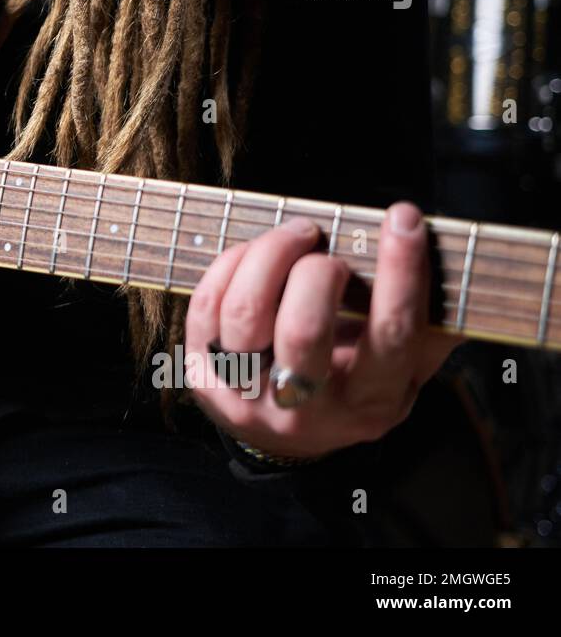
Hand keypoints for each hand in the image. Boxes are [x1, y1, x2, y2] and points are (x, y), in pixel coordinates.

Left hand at [183, 202, 459, 459]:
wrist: (286, 437)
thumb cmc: (353, 384)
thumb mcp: (405, 371)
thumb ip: (433, 325)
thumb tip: (454, 261)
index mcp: (370, 403)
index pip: (390, 335)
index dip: (401, 272)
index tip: (404, 219)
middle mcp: (306, 407)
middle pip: (304, 328)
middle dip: (318, 270)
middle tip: (325, 245)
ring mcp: (247, 395)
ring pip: (245, 312)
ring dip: (270, 254)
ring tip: (295, 235)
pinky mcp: (202, 375)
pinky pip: (208, 305)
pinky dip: (232, 263)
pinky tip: (255, 253)